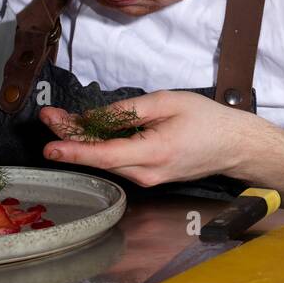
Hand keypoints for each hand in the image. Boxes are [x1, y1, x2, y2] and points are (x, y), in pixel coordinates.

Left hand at [38, 91, 256, 186]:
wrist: (234, 145)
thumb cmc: (206, 120)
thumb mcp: (167, 103)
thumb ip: (129, 110)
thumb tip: (95, 117)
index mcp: (154, 154)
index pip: (105, 155)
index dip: (75, 150)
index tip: (49, 145)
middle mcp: (147, 174)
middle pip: (99, 158)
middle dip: (71, 137)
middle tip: (49, 116)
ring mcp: (147, 179)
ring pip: (106, 161)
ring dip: (83, 140)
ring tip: (61, 119)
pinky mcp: (148, 177)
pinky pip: (118, 162)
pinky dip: (101, 146)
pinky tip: (87, 130)